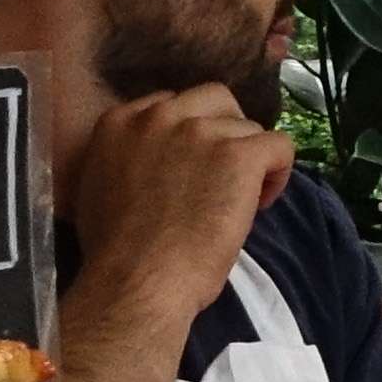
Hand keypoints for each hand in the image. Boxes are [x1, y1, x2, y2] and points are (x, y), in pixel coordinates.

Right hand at [69, 86, 283, 332]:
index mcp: (119, 122)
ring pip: (248, 127)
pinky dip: (279, 172)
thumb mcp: (102, 187)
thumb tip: (157, 164)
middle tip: (226, 173)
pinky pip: (279, 145)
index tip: (193, 169)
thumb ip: (129, 159)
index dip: (190, 134)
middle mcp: (158, 116)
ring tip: (242, 199)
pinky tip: (263, 202)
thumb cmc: (116, 253)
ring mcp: (200, 131)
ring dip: (249, 159)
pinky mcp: (238, 155)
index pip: (171, 104)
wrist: (136, 282)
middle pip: (214, 99)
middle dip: (227, 130)